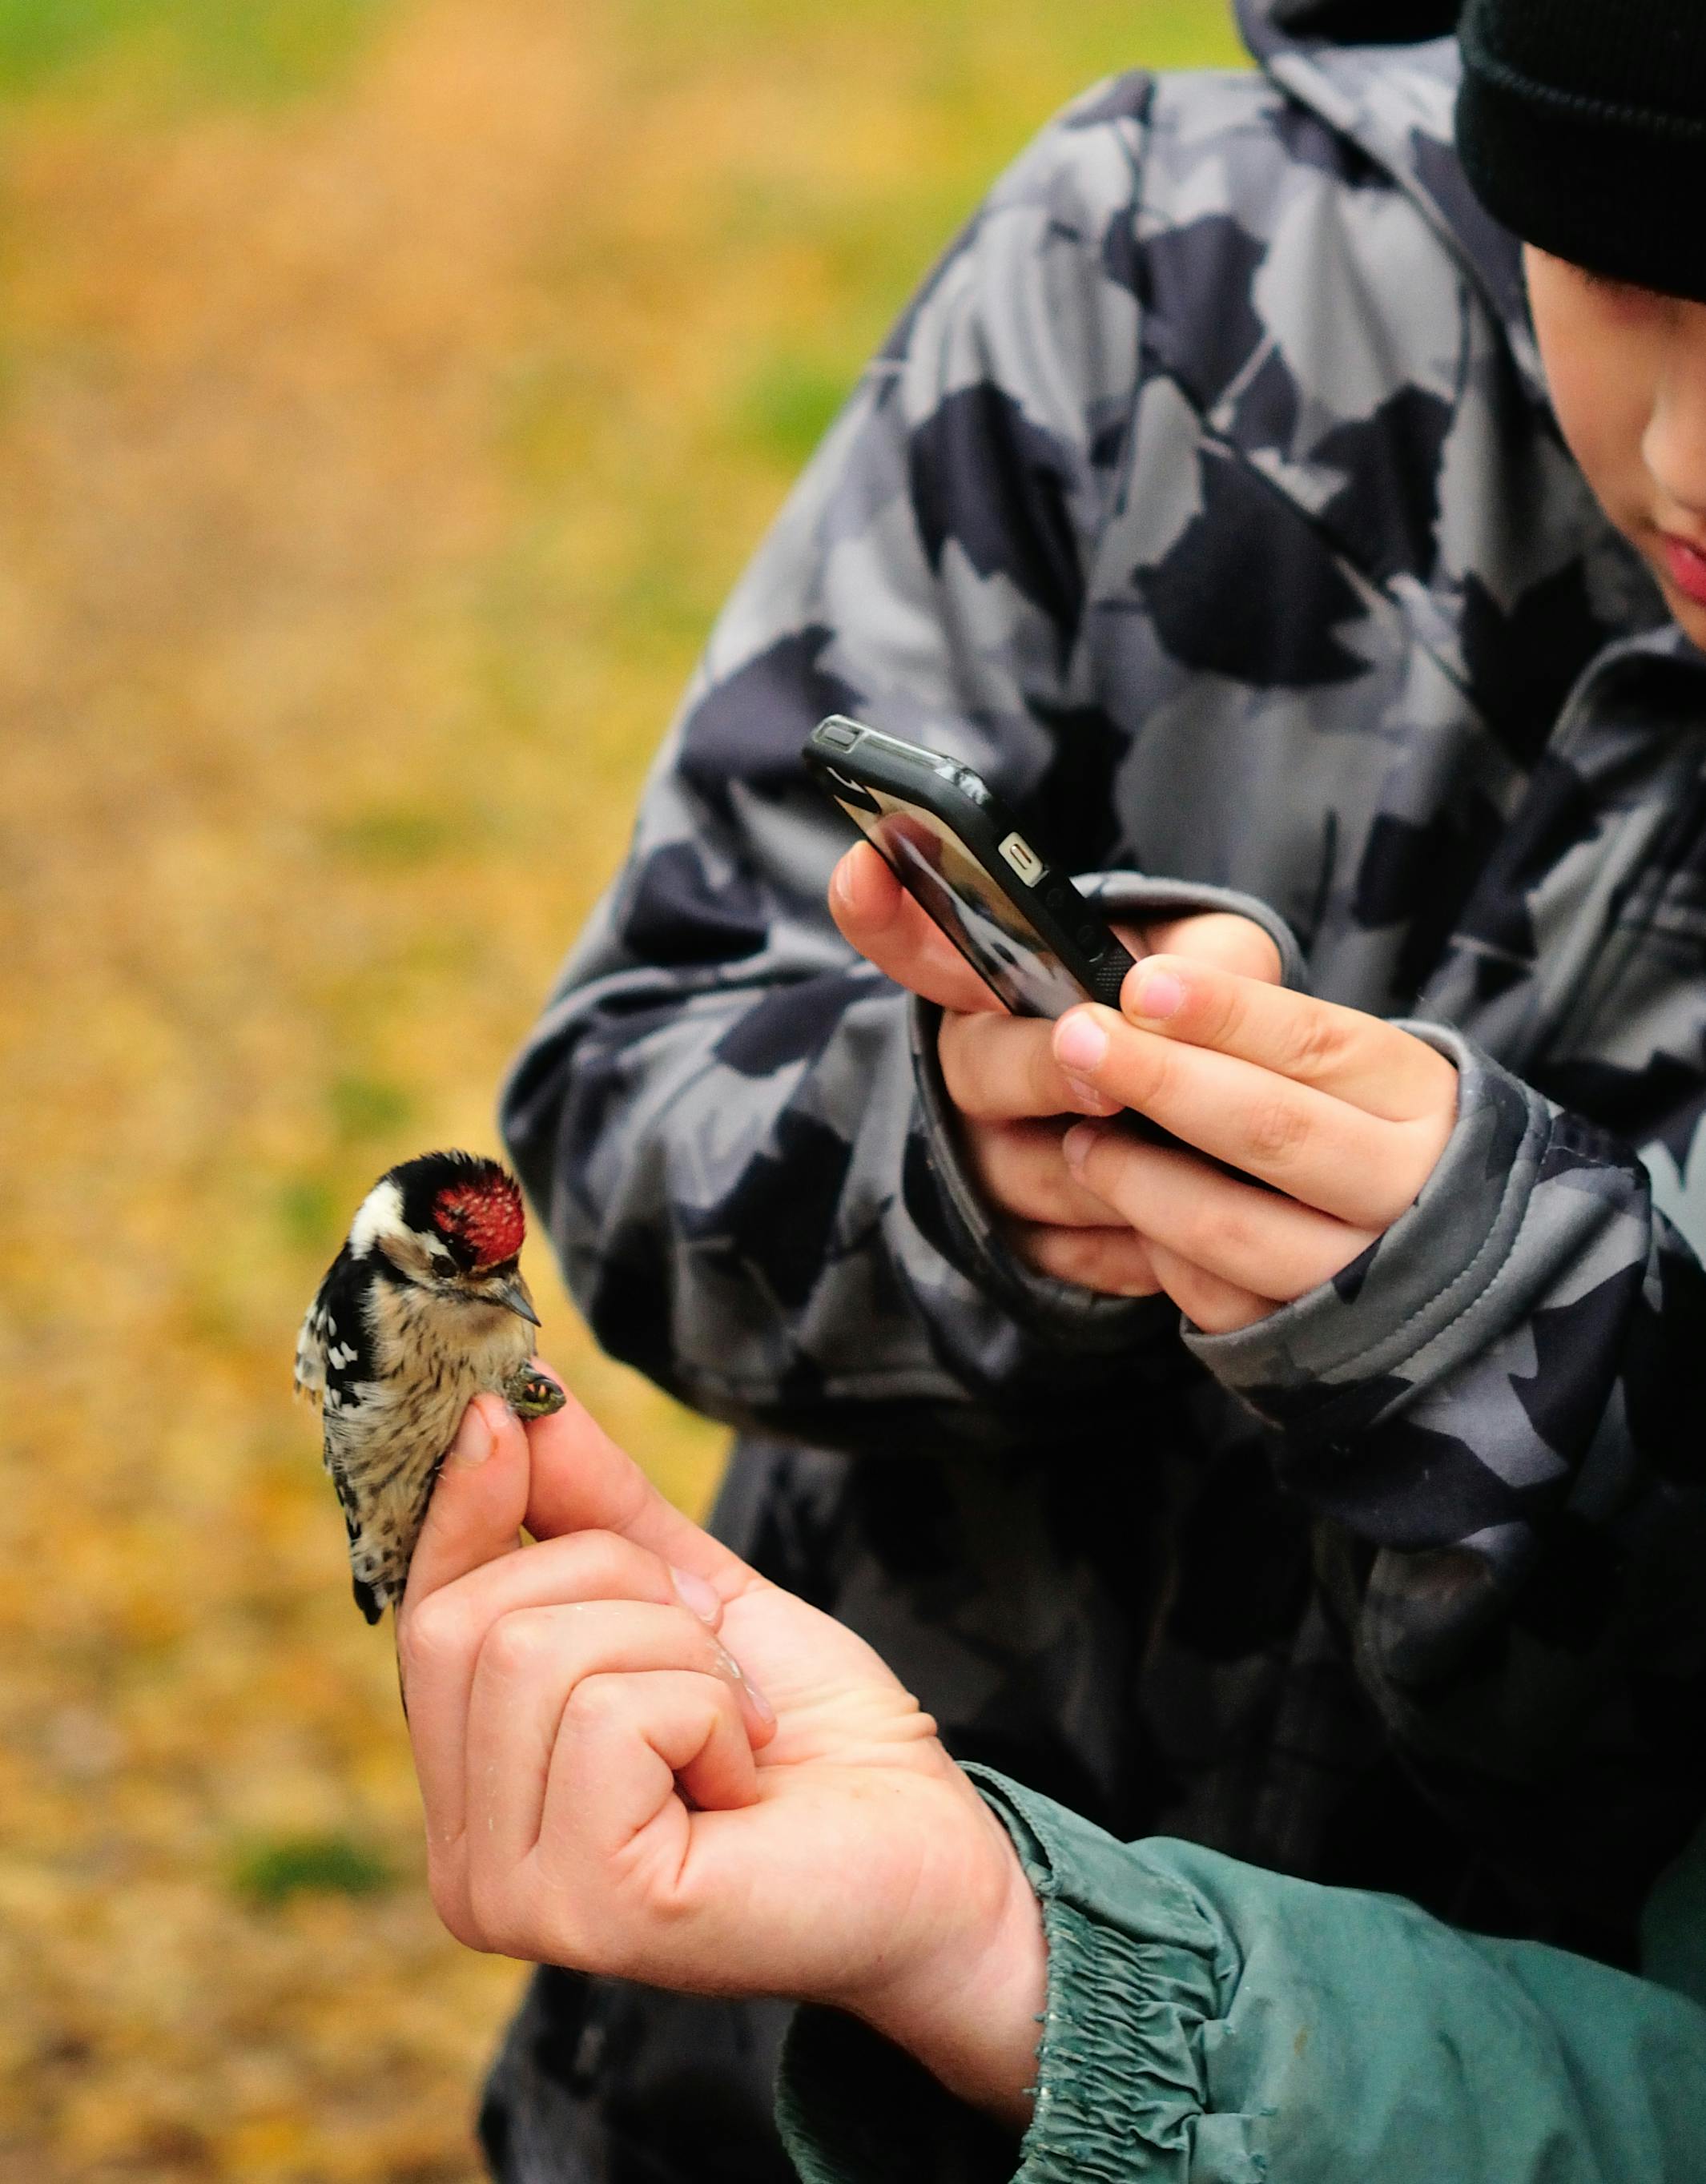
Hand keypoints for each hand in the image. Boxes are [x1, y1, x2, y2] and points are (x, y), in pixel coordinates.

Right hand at [398, 1386, 1046, 2125]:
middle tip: (714, 1647)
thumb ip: (589, 1507)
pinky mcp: (588, 1911)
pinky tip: (745, 1781)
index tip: (499, 1404)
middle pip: (466, 1623)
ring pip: (534, 1656)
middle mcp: (465, 1862)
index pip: (422, 1615)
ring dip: (680, 1653)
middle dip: (616, 1584)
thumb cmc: (812, 1733)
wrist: (931, 1850)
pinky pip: (611, 1715)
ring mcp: (514, 1900)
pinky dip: (711, 1711)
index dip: (459, 1506)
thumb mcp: (692, 1591)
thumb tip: (511, 1395)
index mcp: (475, 1789)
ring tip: (739, 1725)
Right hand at [829, 840, 1282, 1297]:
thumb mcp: (1216, 963)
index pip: (913, 938)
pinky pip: (1063, 1254)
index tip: (866, 871)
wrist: (1222, 1125)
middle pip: (977, 1070)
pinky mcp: (1027, 1240)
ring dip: (1104, 1173)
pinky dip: (1129, 1249)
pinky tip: (1187, 1231)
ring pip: (1020, 1173)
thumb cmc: (1198, 1018)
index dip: (879, 909)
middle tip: (1109, 1085)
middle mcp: (976, 1065)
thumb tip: (1184, 996)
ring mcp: (992, 1156)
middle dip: (1043, 1073)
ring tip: (1190, 1169)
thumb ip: (1213, 958)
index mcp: (1003, 980)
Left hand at [1050, 954, 1458, 1332]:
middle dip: (1160, 1080)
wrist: (1443, 1254)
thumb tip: (1146, 995)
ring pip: (1231, 1225)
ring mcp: (1361, 1271)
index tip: (1140, 985)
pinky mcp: (1310, 1335)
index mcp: (1419, 1097)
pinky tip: (1124, 1209)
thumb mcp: (1348, 1069)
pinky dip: (1158, 1251)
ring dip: (1138, 1178)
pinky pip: (1215, 1298)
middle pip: (1271, 1128)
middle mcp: (1405, 1186)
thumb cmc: (1363, 1129)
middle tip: (1076, 1041)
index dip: (1224, 1011)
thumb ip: (1261, 1032)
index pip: (1316, 1042)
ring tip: (1079, 1140)